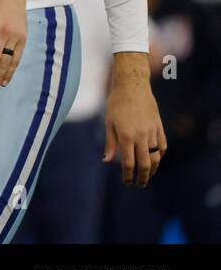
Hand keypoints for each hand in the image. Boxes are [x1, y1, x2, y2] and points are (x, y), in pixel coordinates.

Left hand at [104, 58, 167, 186]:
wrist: (132, 85)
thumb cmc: (116, 103)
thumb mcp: (109, 123)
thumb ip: (110, 143)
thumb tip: (107, 161)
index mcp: (126, 136)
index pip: (129, 163)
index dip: (128, 175)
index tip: (127, 182)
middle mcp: (141, 136)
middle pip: (145, 163)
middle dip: (143, 177)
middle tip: (140, 184)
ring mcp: (152, 131)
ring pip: (156, 156)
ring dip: (153, 168)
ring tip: (148, 175)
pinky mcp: (159, 126)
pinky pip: (162, 145)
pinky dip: (160, 154)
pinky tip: (155, 158)